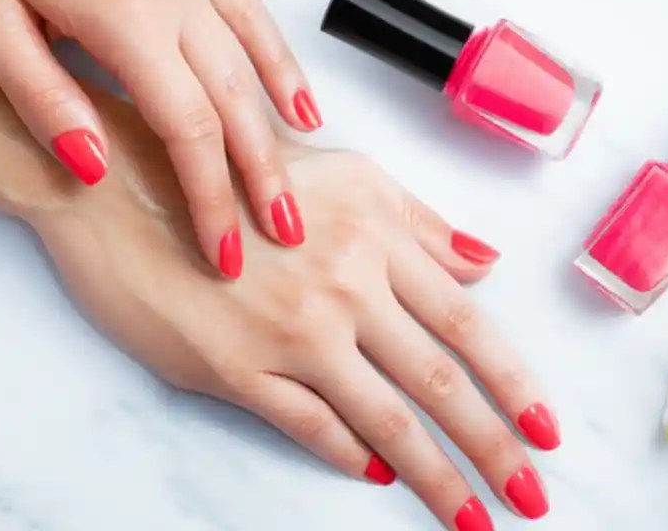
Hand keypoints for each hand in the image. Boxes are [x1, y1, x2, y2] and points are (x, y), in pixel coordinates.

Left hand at [0, 0, 317, 277]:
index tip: (222, 248)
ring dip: (280, 127)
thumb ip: (46, 102)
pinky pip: (254, 9)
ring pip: (256, 57)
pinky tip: (295, 100)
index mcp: (123, 12)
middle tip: (283, 234)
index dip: (209, 198)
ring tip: (299, 184)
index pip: (188, 130)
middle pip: (236, 102)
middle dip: (260, 177)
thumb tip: (96, 171)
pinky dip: (280, 60)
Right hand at [26, 99, 556, 529]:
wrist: (120, 185)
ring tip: (472, 515)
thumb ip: (414, 220)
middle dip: (493, 447)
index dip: (513, 383)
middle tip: (531, 496)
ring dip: (435, 474)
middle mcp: (342, 289)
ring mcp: (288, 334)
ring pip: (382, 417)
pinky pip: (305, 422)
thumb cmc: (230, 172)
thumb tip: (483, 258)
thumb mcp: (338, 173)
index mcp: (372, 239)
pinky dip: (345, 452)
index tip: (547, 429)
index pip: (465, 324)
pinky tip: (375, 474)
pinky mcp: (234, 369)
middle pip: (437, 382)